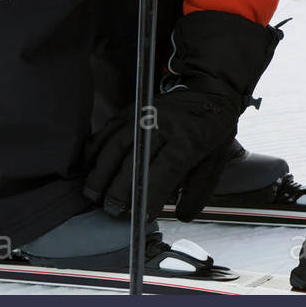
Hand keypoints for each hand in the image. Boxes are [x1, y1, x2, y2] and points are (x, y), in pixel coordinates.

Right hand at [84, 11, 284, 220]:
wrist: (208, 89)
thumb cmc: (212, 129)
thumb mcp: (216, 160)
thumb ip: (198, 190)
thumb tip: (181, 217)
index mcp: (188, 141)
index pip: (163, 172)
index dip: (148, 196)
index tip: (138, 216)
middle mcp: (163, 127)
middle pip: (133, 161)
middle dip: (118, 190)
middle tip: (110, 210)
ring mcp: (143, 116)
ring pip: (114, 146)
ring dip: (100, 173)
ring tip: (93, 195)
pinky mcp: (130, 111)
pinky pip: (106, 132)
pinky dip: (94, 151)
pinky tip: (89, 169)